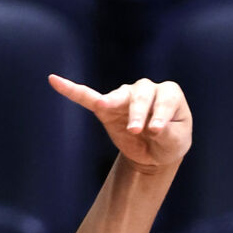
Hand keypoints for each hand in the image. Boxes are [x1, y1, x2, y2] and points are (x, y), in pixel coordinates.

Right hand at [48, 72, 191, 174]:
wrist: (155, 151)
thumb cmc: (170, 141)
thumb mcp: (177, 142)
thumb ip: (168, 134)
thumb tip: (153, 128)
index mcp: (169, 93)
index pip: (165, 98)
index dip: (161, 113)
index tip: (157, 131)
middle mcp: (147, 89)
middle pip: (141, 94)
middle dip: (138, 112)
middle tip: (136, 130)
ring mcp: (125, 96)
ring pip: (118, 96)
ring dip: (114, 105)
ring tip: (106, 109)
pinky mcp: (106, 108)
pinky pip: (88, 98)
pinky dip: (72, 90)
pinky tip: (55, 80)